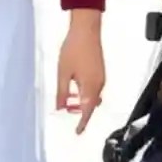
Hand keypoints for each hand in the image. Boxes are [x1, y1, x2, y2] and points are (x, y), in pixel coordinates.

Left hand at [56, 10, 104, 133]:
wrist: (86, 30)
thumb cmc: (73, 50)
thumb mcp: (63, 73)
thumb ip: (62, 93)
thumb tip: (60, 108)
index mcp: (90, 87)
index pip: (87, 111)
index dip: (82, 122)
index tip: (77, 132)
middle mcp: (99, 84)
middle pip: (91, 105)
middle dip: (81, 111)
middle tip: (67, 109)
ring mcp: (101, 77)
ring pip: (93, 96)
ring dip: (82, 101)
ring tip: (69, 97)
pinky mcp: (100, 71)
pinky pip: (94, 88)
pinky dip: (85, 92)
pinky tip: (74, 85)